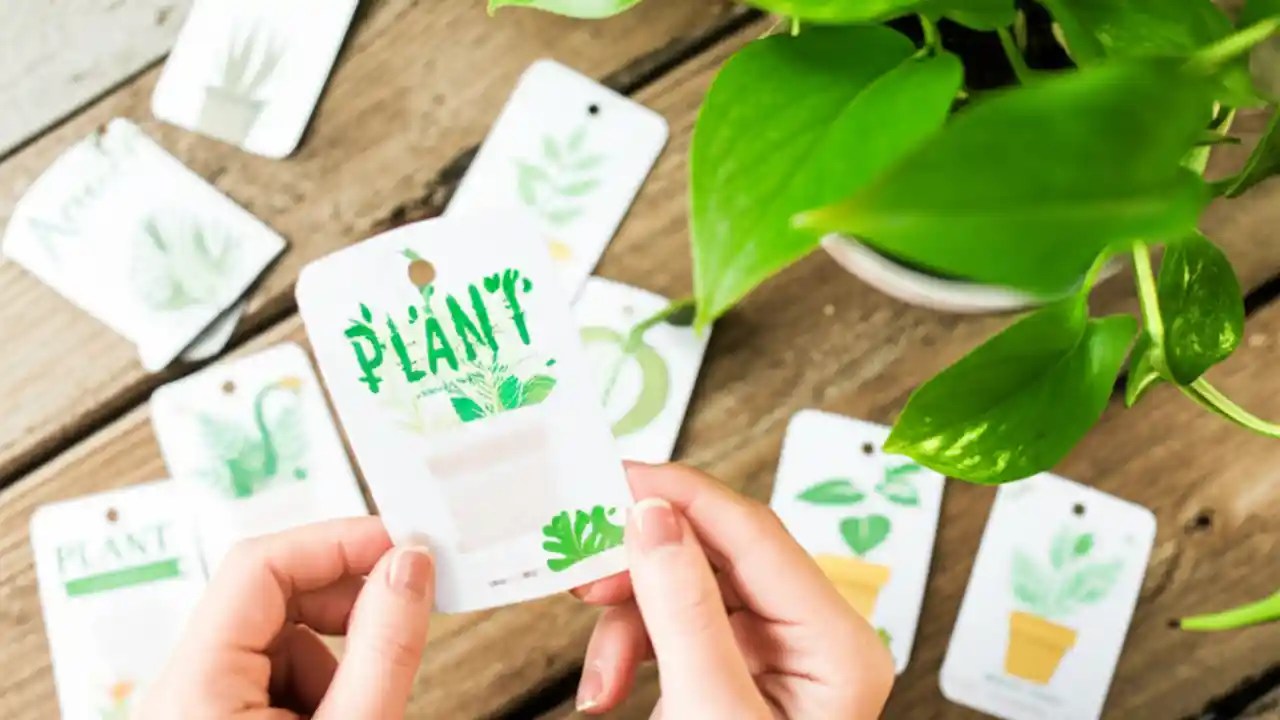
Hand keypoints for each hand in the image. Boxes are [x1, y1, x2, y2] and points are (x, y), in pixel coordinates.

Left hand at [139, 517, 434, 719]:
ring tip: (366, 704)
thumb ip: (383, 648)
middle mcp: (184, 691)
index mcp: (195, 684)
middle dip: (346, 605)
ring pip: (283, 641)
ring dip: (339, 658)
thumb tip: (409, 566)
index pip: (258, 565)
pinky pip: (277, 678)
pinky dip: (324, 691)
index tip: (401, 543)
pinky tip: (344, 716)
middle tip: (408, 610)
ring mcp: (200, 708)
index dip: (335, 543)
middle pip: (273, 598)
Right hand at [572, 463, 894, 717]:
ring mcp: (777, 656)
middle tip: (581, 563)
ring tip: (596, 675)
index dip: (678, 495)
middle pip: (717, 555)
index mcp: (837, 644)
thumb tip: (654, 518)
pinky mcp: (739, 673)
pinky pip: (680, 629)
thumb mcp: (710, 714)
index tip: (611, 479)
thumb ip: (684, 610)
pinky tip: (608, 688)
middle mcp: (815, 638)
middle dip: (641, 565)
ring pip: (688, 590)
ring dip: (629, 622)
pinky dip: (633, 650)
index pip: (753, 532)